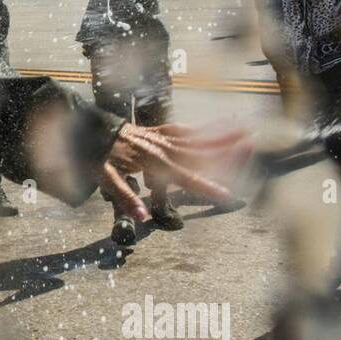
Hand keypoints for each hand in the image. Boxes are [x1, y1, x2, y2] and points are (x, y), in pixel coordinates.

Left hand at [101, 123, 248, 221]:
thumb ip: (125, 196)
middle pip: (200, 151)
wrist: (89, 129)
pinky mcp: (158, 131)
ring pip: (198, 137)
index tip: (226, 194)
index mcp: (152, 162)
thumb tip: (143, 217)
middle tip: (251, 145)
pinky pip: (186, 129)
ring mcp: (161, 138)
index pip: (184, 176)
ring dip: (222, 133)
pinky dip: (205, 126)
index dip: (205, 186)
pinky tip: (221, 122)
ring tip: (245, 129)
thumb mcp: (104, 178)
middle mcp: (161, 148)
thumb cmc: (95, 154)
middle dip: (226, 150)